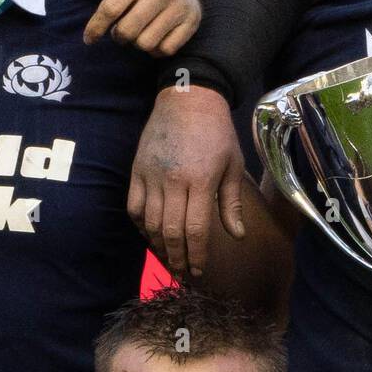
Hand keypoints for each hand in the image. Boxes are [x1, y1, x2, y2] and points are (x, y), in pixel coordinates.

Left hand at [82, 0, 200, 55]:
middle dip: (118, 35)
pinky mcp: (193, 20)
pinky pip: (166, 49)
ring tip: (137, 31)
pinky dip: (155, 49)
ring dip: (136, 42)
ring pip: (146, 43)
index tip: (89, 39)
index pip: (111, 8)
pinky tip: (153, 36)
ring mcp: (181, 5)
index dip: (96, 27)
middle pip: (128, 31)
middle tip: (119, 30)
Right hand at [128, 85, 245, 277]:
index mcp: (200, 181)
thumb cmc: (217, 133)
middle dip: (177, 257)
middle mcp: (173, 181)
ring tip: (169, 257)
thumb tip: (238, 236)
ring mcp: (151, 176)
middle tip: (182, 272)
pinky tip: (150, 234)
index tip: (198, 270)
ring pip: (149, 223)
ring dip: (158, 245)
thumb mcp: (233, 165)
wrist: (188, 99)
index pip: (195, 229)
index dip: (196, 254)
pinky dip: (140, 225)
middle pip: (170, 231)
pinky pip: (133, 206)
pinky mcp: (136, 170)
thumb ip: (232, 204)